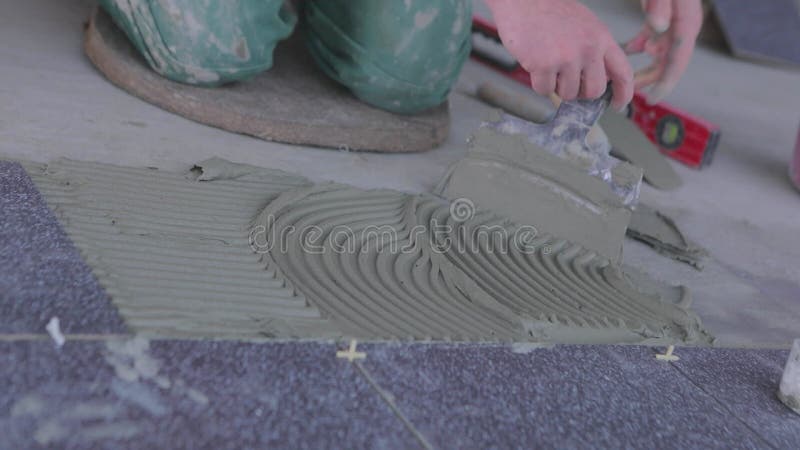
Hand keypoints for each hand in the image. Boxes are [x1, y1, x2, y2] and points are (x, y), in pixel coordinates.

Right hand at [486, 0, 633, 110]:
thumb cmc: (549, 10)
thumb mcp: (584, 25)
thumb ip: (595, 50)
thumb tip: (601, 79)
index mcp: (601, 37)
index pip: (623, 72)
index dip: (623, 93)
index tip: (617, 104)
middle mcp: (588, 48)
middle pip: (593, 91)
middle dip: (580, 92)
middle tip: (566, 81)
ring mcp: (566, 57)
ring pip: (567, 94)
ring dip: (555, 85)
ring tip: (547, 63)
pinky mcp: (544, 65)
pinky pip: (544, 90)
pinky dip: (538, 82)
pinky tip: (534, 63)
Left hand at [625, 0, 702, 103]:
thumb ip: (660, 5)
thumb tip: (658, 29)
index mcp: (685, 21)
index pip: (677, 59)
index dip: (665, 82)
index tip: (651, 99)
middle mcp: (684, 23)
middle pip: (670, 60)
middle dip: (651, 78)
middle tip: (630, 92)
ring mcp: (675, 18)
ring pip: (662, 50)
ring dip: (646, 64)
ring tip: (627, 78)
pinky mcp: (665, 12)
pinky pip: (655, 36)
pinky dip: (641, 45)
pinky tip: (627, 51)